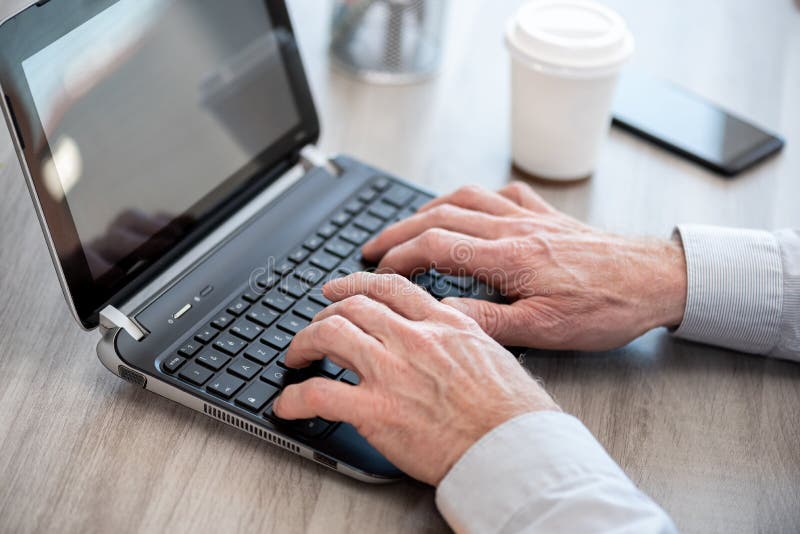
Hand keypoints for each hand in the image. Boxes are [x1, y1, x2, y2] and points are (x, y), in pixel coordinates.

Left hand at [273, 272, 559, 484]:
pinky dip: (295, 398)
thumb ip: (459, 337)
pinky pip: (319, 394)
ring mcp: (393, 372)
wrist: (515, 449)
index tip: (340, 289)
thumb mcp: (492, 353)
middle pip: (352, 306)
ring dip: (304, 342)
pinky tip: (287, 405)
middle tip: (314, 325)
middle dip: (325, 312)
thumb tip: (443, 336)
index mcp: (444, 324)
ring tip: (296, 354)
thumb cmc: (513, 412)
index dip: (356, 284)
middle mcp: (414, 339)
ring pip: (330, 335)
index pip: (390, 288)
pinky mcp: (376, 411)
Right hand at [362, 183, 687, 350]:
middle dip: (397, 231)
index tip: (376, 272)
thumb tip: (439, 314)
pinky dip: (474, 197)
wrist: (657, 280)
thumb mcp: (546, 330)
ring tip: (406, 226)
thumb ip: (488, 321)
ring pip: (464, 198)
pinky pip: (501, 193)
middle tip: (372, 247)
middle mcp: (513, 228)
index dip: (397, 258)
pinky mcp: (547, 214)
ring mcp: (530, 216)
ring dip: (427, 209)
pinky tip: (469, 206)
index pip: (434, 246)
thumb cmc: (607, 307)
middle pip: (439, 216)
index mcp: (508, 257)